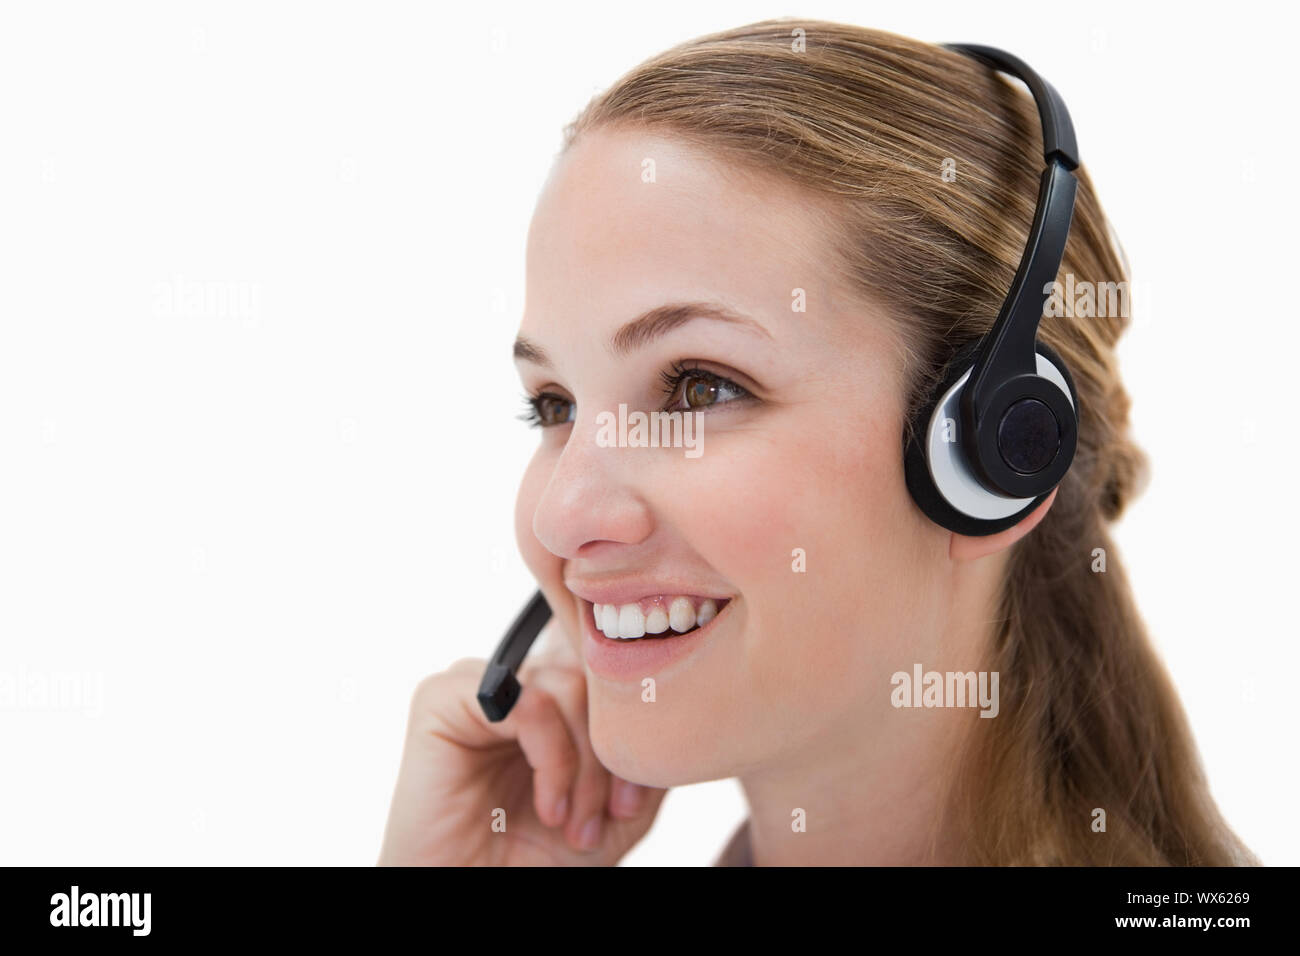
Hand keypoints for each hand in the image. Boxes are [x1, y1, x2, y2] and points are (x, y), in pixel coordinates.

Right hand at [377, 627, 666, 865]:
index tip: (632, 802)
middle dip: (612, 753)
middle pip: (593, 676)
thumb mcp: (616, 807)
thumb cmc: (536, 856)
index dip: (632, 729)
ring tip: (574, 822)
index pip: (607, 669)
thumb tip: (670, 710)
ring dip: (585, 764)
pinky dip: (553, 757)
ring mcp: (479, 683)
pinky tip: (549, 805)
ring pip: (568, 686)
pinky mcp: (443, 698)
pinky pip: (529, 701)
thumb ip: (645, 754)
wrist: (472, 894)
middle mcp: (515, 679)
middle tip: (611, 814)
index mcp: (550, 695)